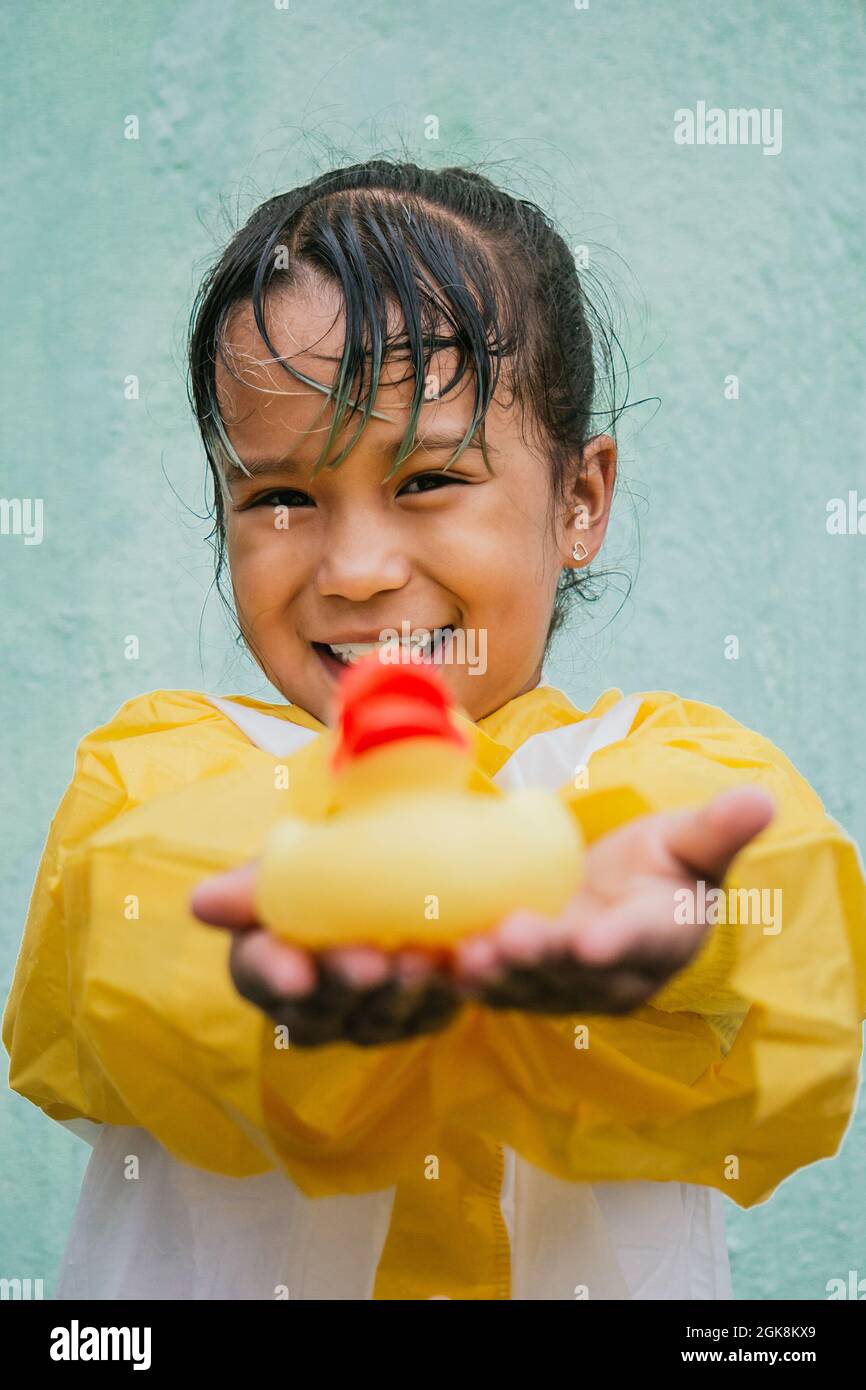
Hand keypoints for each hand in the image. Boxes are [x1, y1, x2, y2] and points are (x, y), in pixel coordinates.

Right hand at [190, 866, 459, 1047]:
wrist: (388, 863)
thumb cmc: (324, 864)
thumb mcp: (286, 865)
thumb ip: (251, 886)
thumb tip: (200, 904)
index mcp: (264, 964)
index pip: (258, 974)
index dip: (276, 974)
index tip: (295, 972)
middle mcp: (311, 1005)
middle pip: (320, 1007)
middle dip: (345, 983)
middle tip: (369, 963)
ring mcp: (365, 1017)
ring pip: (376, 1019)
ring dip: (398, 994)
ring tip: (418, 961)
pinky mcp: (419, 1014)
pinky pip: (431, 1013)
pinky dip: (446, 992)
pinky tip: (459, 965)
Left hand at [451, 786, 775, 1014]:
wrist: (631, 900)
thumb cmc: (666, 866)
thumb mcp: (694, 843)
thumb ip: (720, 828)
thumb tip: (765, 798)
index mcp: (660, 938)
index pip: (640, 943)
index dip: (615, 944)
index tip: (591, 940)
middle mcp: (611, 975)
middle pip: (573, 972)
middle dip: (539, 958)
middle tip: (505, 937)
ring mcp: (563, 986)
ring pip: (526, 985)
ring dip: (492, 974)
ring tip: (459, 957)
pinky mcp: (521, 982)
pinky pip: (489, 982)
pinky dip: (455, 976)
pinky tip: (419, 960)